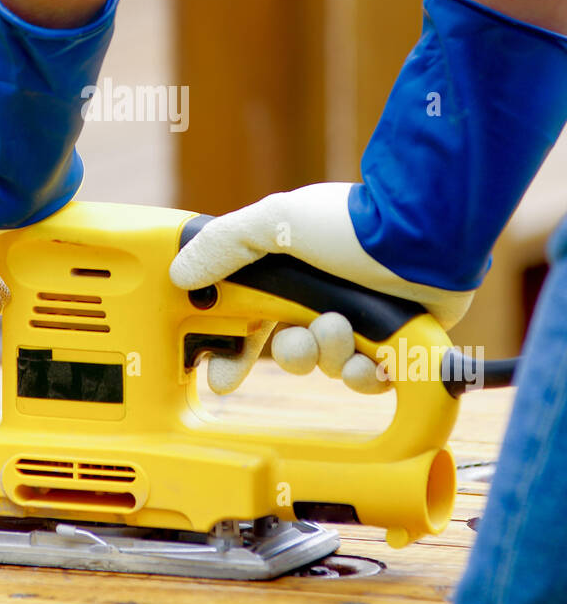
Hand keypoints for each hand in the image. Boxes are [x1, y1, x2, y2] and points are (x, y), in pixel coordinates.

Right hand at [170, 183, 472, 394]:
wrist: (423, 238)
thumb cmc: (352, 224)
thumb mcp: (275, 224)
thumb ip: (223, 245)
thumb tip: (179, 272)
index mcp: (293, 275)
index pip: (253, 322)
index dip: (235, 351)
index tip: (223, 376)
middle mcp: (325, 299)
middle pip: (290, 352)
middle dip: (292, 353)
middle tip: (300, 340)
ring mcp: (362, 322)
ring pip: (328, 366)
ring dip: (329, 354)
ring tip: (342, 328)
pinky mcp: (396, 343)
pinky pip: (368, 380)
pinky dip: (365, 375)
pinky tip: (369, 360)